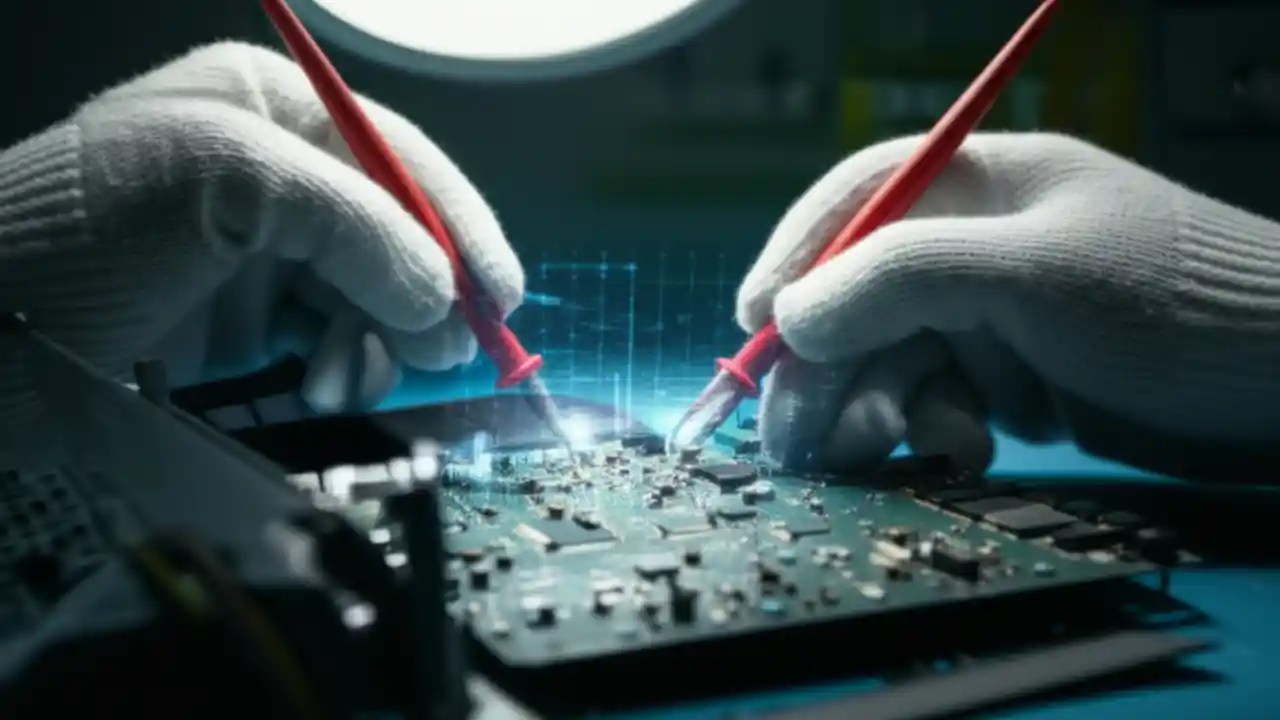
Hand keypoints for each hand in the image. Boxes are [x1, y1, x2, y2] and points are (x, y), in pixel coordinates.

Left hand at [0, 42, 521, 441]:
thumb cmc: (82, 234)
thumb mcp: (223, 184)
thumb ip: (353, 227)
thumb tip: (444, 300)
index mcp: (269, 107)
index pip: (397, 158)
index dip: (457, 222)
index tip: (500, 293)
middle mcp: (274, 172)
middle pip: (396, 232)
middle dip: (423, 294)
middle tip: (445, 353)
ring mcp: (262, 249)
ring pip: (374, 294)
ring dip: (380, 342)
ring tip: (347, 378)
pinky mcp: (246, 319)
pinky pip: (336, 339)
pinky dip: (347, 366)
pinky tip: (324, 385)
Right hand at [737, 133, 1279, 480]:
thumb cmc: (1171, 306)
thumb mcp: (1030, 275)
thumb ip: (901, 279)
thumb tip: (790, 313)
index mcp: (981, 187)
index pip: (861, 201)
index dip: (797, 255)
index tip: (752, 321)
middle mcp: (976, 248)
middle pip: (859, 298)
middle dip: (825, 364)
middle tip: (795, 435)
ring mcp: (993, 317)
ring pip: (889, 360)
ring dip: (876, 408)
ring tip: (882, 448)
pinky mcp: (1011, 381)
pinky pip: (933, 403)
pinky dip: (932, 432)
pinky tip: (965, 449)